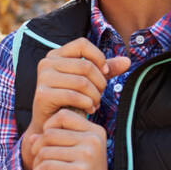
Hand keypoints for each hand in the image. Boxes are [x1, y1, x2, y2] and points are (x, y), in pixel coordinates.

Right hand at [21, 38, 128, 169]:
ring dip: (95, 96)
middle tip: (101, 95)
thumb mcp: (89, 82)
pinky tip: (89, 109)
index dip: (98, 57)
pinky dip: (86, 104)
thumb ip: (106, 70)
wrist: (51, 124)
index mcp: (56, 55)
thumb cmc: (70, 101)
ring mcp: (43, 78)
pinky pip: (73, 96)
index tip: (105, 72)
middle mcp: (46, 63)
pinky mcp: (42, 94)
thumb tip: (128, 61)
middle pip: (85, 66)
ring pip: (81, 82)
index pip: (82, 44)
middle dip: (100, 83)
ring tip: (95, 104)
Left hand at [27, 108, 131, 169]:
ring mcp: (87, 155)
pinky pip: (46, 166)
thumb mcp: (73, 156)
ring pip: (45, 150)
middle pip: (50, 133)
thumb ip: (54, 142)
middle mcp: (94, 140)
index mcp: (96, 132)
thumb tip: (31, 137)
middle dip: (38, 149)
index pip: (63, 115)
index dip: (48, 127)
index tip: (47, 145)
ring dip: (37, 164)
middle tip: (41, 164)